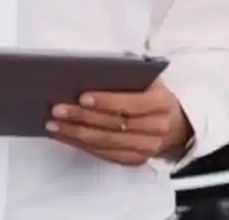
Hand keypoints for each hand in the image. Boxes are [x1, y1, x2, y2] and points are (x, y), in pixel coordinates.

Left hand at [45, 78, 190, 166]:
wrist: (174, 124)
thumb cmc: (153, 95)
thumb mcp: (149, 79)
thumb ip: (128, 74)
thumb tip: (92, 70)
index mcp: (162, 102)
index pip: (132, 104)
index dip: (106, 101)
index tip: (82, 97)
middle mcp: (157, 128)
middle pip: (114, 125)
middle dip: (82, 117)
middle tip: (58, 109)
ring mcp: (146, 147)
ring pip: (106, 142)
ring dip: (76, 133)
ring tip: (54, 124)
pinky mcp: (134, 159)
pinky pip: (104, 154)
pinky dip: (81, 145)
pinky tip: (65, 135)